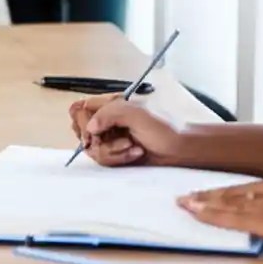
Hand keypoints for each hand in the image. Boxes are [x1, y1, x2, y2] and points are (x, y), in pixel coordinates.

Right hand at [68, 94, 184, 165]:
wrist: (181, 149)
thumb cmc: (166, 128)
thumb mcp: (137, 114)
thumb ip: (109, 114)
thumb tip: (90, 126)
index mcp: (111, 104)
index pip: (80, 108)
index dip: (82, 120)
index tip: (94, 130)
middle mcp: (108, 120)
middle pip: (82, 130)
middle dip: (97, 140)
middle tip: (114, 138)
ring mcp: (111, 138)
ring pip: (93, 148)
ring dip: (113, 150)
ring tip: (132, 146)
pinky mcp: (117, 153)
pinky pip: (104, 159)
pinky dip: (119, 158)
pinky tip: (135, 153)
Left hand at [177, 168, 262, 263]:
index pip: (260, 185)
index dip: (238, 190)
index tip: (221, 191)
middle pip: (242, 189)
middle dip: (215, 193)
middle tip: (190, 193)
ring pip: (233, 200)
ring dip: (206, 202)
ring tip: (185, 202)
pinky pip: (235, 217)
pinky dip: (212, 214)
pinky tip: (196, 213)